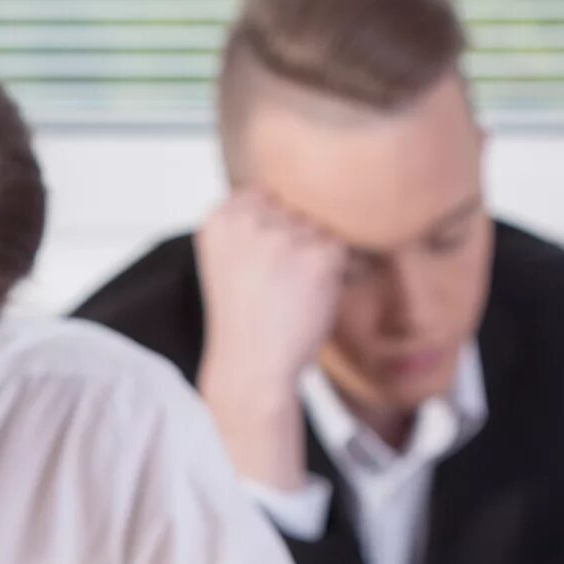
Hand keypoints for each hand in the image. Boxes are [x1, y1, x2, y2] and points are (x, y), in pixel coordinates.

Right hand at [194, 190, 348, 492]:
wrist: (251, 369)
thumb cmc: (244, 319)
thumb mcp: (228, 260)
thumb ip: (250, 222)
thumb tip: (304, 196)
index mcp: (220, 217)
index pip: (268, 194)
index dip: (274, 228)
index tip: (261, 264)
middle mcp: (249, 219)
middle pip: (298, 210)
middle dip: (298, 242)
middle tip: (279, 284)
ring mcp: (283, 236)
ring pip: (322, 229)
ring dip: (319, 258)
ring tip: (294, 293)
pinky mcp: (318, 256)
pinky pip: (344, 250)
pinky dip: (338, 274)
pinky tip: (312, 299)